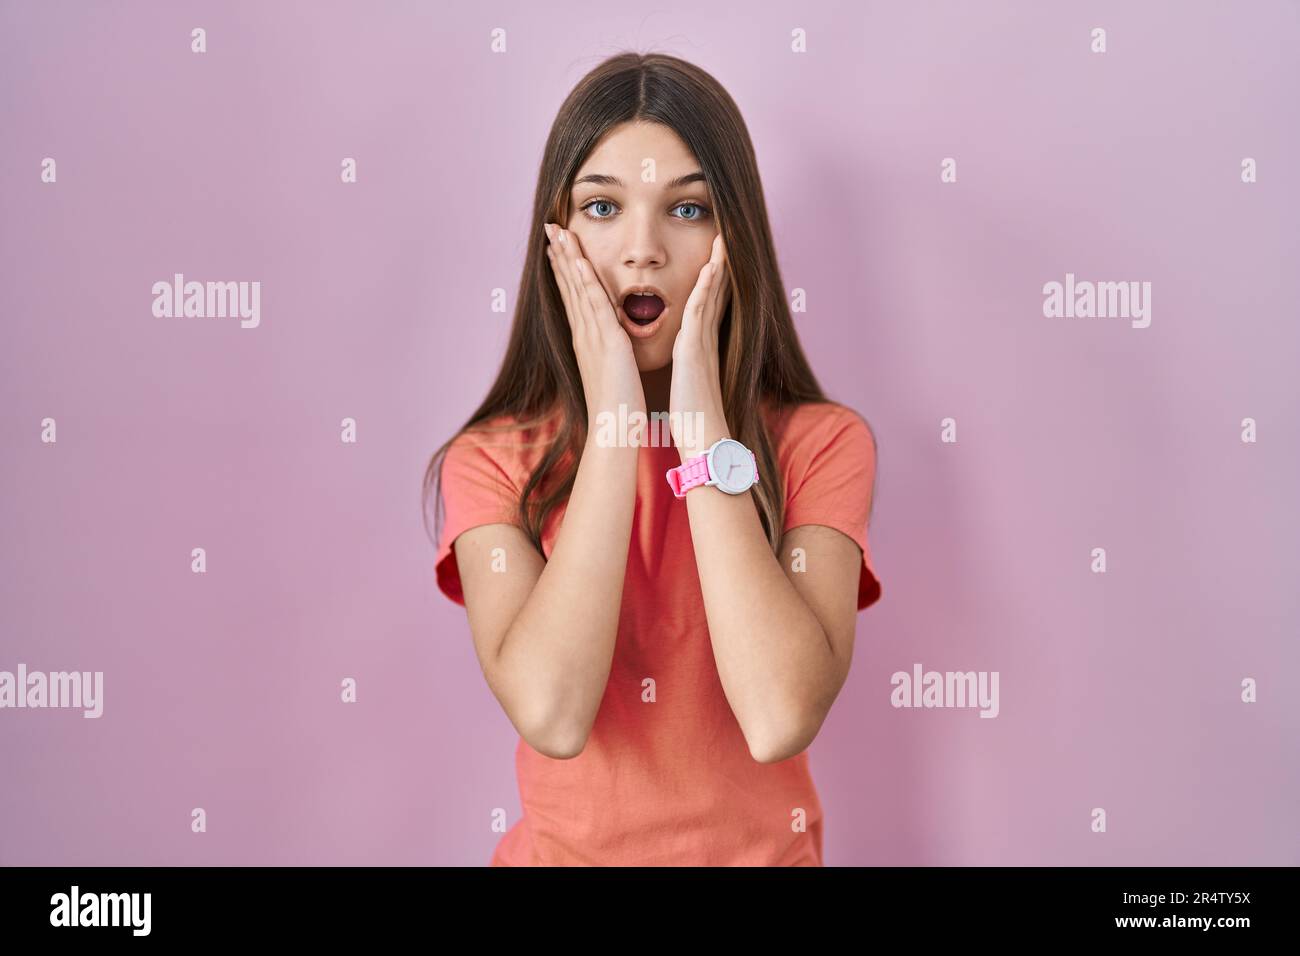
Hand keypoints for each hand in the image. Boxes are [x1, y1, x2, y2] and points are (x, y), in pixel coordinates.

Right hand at [544, 222, 645, 427]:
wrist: (615, 431)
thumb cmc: (618, 406)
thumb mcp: (613, 371)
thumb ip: (611, 353)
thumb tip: (612, 345)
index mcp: (587, 340)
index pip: (573, 297)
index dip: (564, 270)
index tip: (558, 247)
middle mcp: (583, 334)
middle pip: (568, 286)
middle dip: (559, 255)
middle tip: (550, 228)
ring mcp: (592, 337)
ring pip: (577, 289)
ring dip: (567, 258)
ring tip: (558, 231)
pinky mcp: (606, 343)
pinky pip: (594, 305)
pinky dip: (585, 282)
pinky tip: (578, 260)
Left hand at [669, 232, 731, 461]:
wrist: (700, 435)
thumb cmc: (692, 414)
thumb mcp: (687, 380)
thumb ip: (689, 365)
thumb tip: (687, 362)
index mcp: (698, 344)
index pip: (705, 302)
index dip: (710, 277)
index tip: (712, 255)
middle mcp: (704, 337)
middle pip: (713, 291)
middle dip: (719, 262)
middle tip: (724, 234)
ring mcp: (702, 340)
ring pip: (710, 294)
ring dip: (717, 264)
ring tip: (722, 238)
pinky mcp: (695, 347)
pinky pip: (702, 309)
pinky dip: (707, 287)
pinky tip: (711, 267)